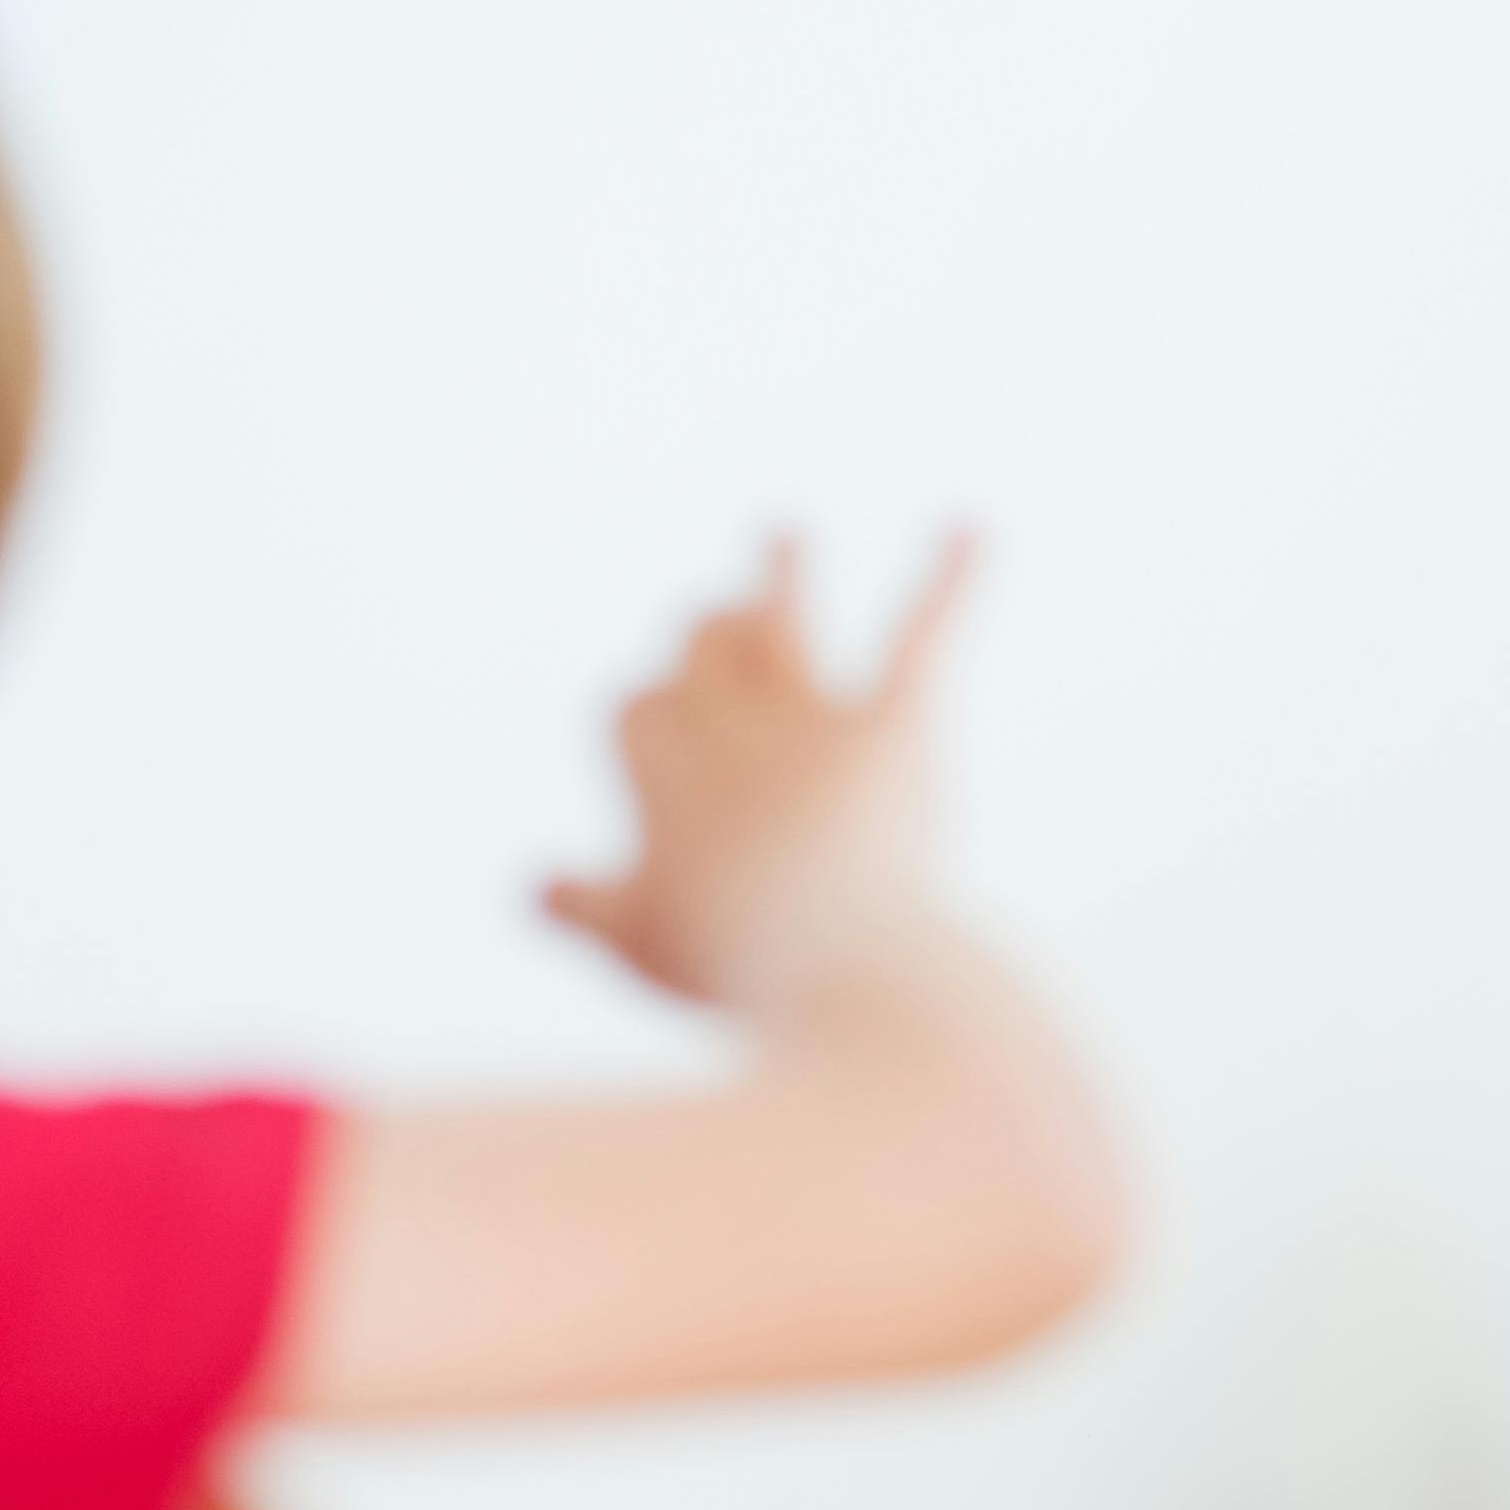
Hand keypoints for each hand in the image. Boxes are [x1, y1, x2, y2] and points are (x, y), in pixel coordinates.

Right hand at [549, 528, 976, 1017]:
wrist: (846, 979)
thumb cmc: (740, 972)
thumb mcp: (644, 945)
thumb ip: (587, 909)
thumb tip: (535, 888)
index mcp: (662, 782)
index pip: (636, 708)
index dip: (646, 710)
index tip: (656, 723)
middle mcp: (732, 734)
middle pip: (702, 653)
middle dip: (703, 636)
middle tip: (715, 625)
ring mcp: (813, 725)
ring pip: (784, 619)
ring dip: (782, 572)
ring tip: (785, 537)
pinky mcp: (896, 731)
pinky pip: (921, 635)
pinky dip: (951, 579)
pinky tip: (973, 530)